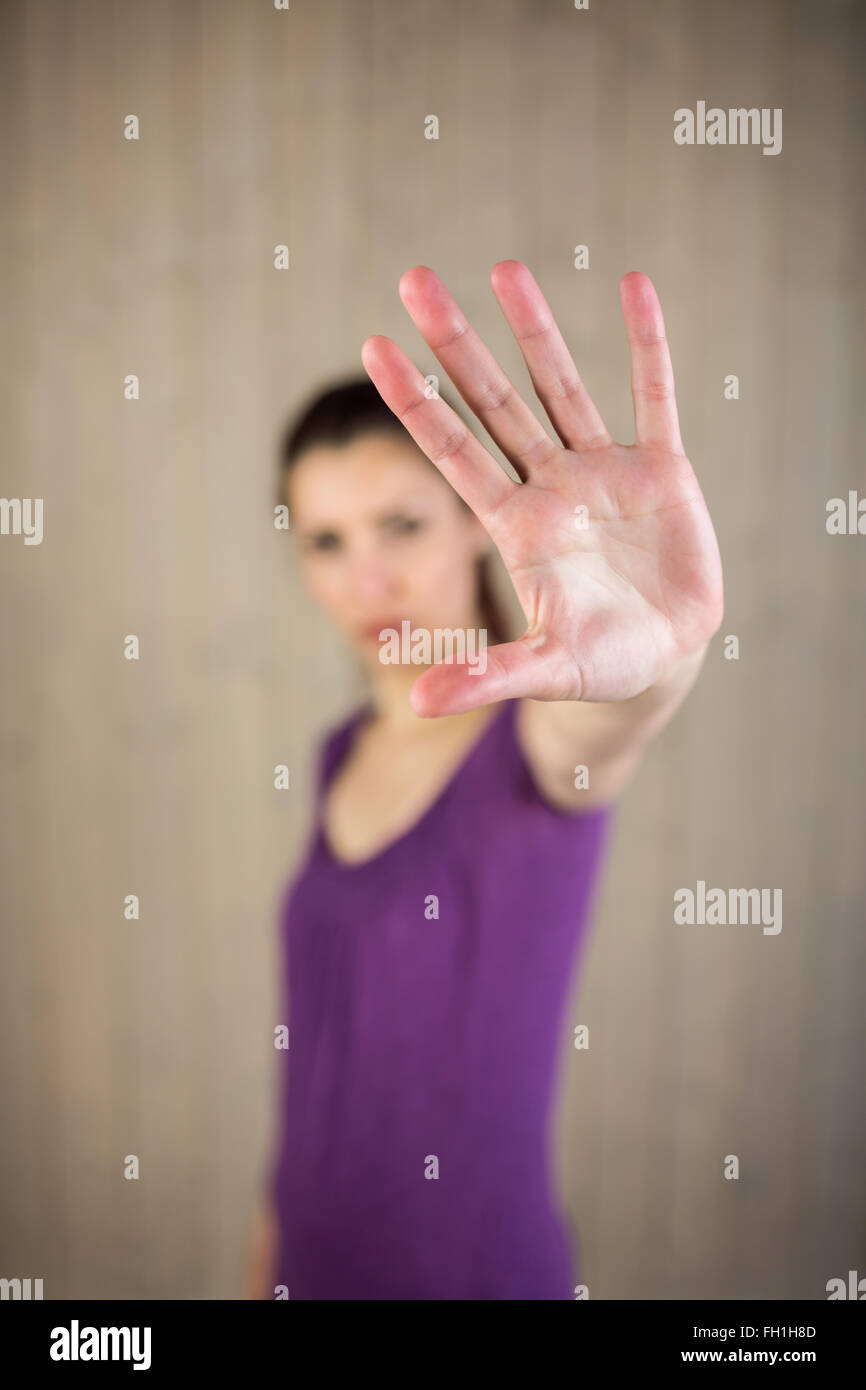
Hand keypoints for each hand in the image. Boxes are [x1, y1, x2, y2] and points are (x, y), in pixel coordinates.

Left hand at [361, 261, 723, 715]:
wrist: (664, 658)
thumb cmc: (599, 664)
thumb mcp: (546, 670)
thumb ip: (487, 676)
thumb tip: (418, 703)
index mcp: (516, 526)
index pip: (452, 450)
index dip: (415, 400)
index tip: (374, 346)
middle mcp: (550, 486)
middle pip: (494, 402)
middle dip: (455, 343)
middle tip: (414, 278)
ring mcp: (603, 472)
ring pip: (561, 386)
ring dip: (536, 329)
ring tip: (503, 268)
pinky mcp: (662, 470)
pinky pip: (654, 395)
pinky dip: (647, 343)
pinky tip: (634, 284)